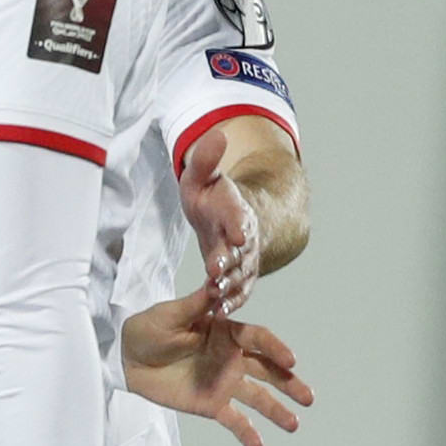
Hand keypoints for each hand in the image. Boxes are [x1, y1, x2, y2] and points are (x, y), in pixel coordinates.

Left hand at [120, 290, 310, 445]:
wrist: (124, 358)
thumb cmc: (147, 330)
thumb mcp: (169, 314)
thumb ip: (196, 304)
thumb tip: (217, 282)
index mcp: (227, 333)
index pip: (259, 339)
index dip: (275, 349)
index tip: (290, 360)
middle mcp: (232, 358)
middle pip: (268, 370)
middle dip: (289, 383)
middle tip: (308, 397)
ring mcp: (224, 382)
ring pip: (258, 397)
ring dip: (277, 410)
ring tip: (294, 424)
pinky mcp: (210, 403)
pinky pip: (233, 420)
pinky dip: (246, 432)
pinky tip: (258, 445)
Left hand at [180, 131, 261, 308]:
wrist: (229, 219)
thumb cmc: (212, 198)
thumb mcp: (201, 177)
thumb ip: (205, 160)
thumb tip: (216, 133)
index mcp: (234, 209)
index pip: (237, 216)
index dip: (237, 225)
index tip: (237, 234)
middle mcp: (243, 236)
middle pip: (238, 249)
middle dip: (228, 259)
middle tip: (216, 270)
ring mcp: (244, 258)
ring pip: (240, 273)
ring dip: (228, 285)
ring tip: (215, 296)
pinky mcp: (240, 276)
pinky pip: (239, 290)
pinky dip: (231, 301)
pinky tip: (219, 313)